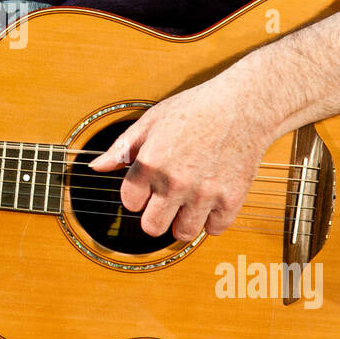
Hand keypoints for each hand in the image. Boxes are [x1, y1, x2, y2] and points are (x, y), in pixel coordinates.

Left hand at [88, 76, 272, 240]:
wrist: (243, 105)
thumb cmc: (196, 109)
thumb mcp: (152, 121)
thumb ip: (122, 148)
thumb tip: (96, 167)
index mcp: (150, 163)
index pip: (129, 203)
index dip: (137, 195)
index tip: (149, 185)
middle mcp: (174, 182)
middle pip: (151, 227)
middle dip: (155, 216)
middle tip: (166, 201)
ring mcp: (203, 193)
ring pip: (183, 233)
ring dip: (183, 221)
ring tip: (188, 201)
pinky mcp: (231, 199)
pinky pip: (214, 229)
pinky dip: (212, 219)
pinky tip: (210, 200)